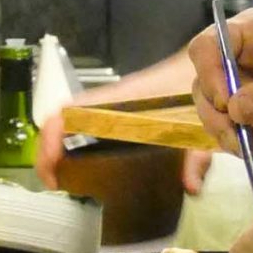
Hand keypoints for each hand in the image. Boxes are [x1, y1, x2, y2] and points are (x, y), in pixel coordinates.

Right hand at [34, 62, 205, 192]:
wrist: (203, 63)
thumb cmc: (194, 84)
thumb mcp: (198, 122)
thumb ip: (196, 156)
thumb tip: (190, 188)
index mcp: (120, 100)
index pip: (70, 112)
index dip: (51, 139)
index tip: (51, 171)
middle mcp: (109, 102)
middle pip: (64, 121)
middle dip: (50, 153)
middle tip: (57, 185)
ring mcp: (113, 106)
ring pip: (73, 124)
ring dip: (61, 151)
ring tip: (68, 183)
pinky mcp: (121, 112)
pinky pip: (90, 127)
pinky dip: (78, 147)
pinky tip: (92, 171)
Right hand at [187, 10, 252, 153]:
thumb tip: (233, 109)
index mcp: (252, 33)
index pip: (208, 46)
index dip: (209, 72)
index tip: (225, 100)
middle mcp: (242, 58)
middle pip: (204, 82)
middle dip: (214, 111)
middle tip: (234, 134)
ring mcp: (248, 86)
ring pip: (213, 109)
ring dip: (223, 131)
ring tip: (249, 146)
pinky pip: (232, 127)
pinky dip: (237, 141)